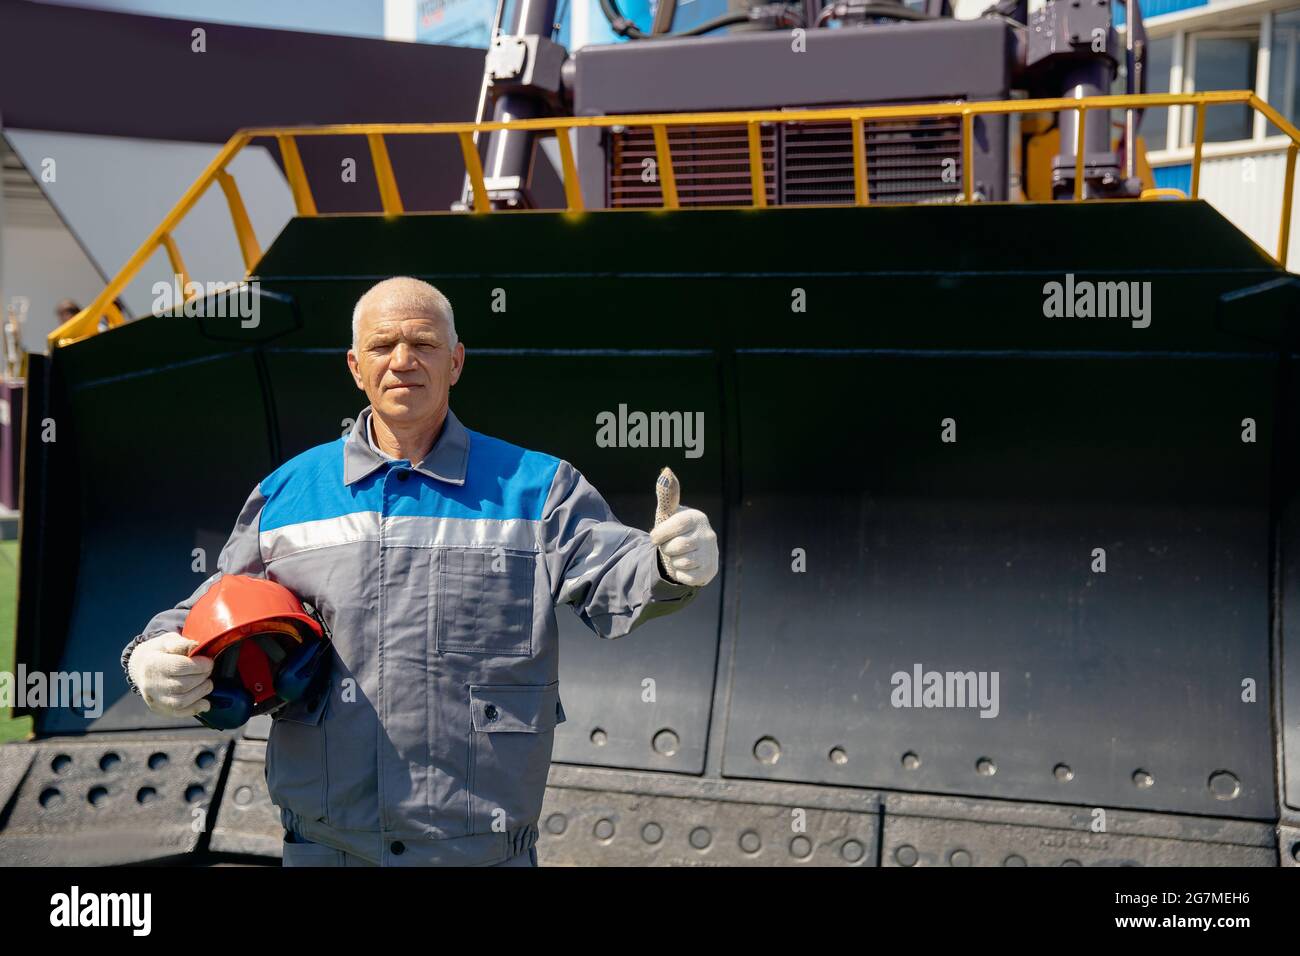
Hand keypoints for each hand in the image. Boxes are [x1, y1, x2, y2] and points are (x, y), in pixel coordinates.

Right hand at [128, 632, 213, 717]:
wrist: (141, 667)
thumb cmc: (160, 652)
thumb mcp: (168, 641)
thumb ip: (181, 643)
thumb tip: (197, 646)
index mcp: (153, 664)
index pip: (180, 667)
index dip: (200, 665)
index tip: (209, 662)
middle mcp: (151, 684)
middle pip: (183, 685)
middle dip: (202, 678)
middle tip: (209, 671)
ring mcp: (154, 699)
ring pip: (182, 701)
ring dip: (201, 693)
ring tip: (207, 683)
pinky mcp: (159, 709)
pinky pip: (178, 713)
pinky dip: (195, 709)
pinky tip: (205, 703)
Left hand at [648, 467, 718, 586]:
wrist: (687, 554)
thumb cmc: (674, 531)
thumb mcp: (667, 514)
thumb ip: (667, 494)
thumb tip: (666, 471)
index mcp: (697, 517)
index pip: (673, 527)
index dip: (660, 534)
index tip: (656, 537)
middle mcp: (708, 534)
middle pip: (675, 547)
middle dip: (666, 549)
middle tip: (670, 546)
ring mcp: (711, 553)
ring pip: (680, 562)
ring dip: (672, 561)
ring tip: (677, 555)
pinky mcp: (710, 571)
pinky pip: (685, 576)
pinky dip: (679, 573)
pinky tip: (684, 566)